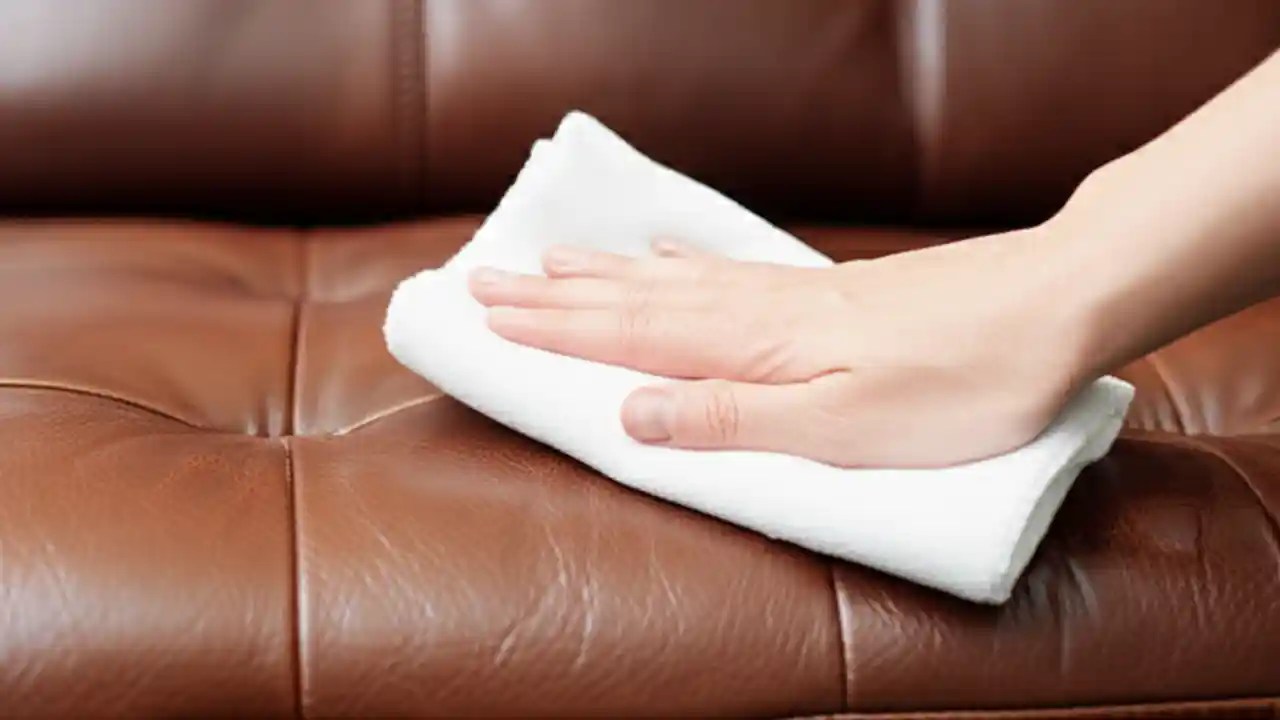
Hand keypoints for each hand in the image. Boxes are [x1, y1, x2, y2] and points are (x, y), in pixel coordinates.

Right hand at [467, 231, 1091, 467]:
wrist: (1052, 307)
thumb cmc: (958, 384)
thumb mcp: (843, 428)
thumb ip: (733, 419)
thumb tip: (631, 413)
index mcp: (753, 349)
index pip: (627, 338)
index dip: (551, 330)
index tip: (484, 316)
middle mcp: (759, 311)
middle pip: (634, 301)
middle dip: (554, 297)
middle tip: (485, 280)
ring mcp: (792, 295)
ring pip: (672, 282)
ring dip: (603, 276)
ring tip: (550, 261)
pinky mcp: (827, 292)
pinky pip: (725, 273)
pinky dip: (679, 264)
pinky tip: (664, 257)